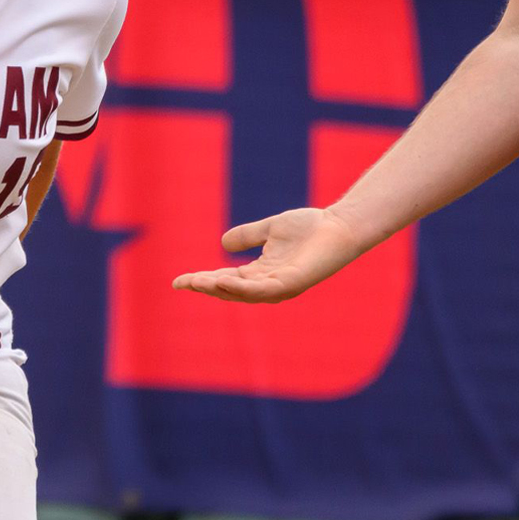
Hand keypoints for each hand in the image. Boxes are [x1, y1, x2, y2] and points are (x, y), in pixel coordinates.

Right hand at [171, 207, 368, 303]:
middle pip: (230, 290)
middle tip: (183, 283)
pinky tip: (226, 281)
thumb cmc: (310, 228)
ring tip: (199, 283)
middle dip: (206, 287)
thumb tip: (223, 243)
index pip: (226, 279)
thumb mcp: (270, 229)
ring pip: (244, 293)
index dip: (203, 280)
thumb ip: (249, 236)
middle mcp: (268, 284)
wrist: (339, 226)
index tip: (179, 281)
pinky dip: (244, 288)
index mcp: (261, 272)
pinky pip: (264, 289)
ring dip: (220, 289)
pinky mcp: (293, 282)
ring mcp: (281, 286)